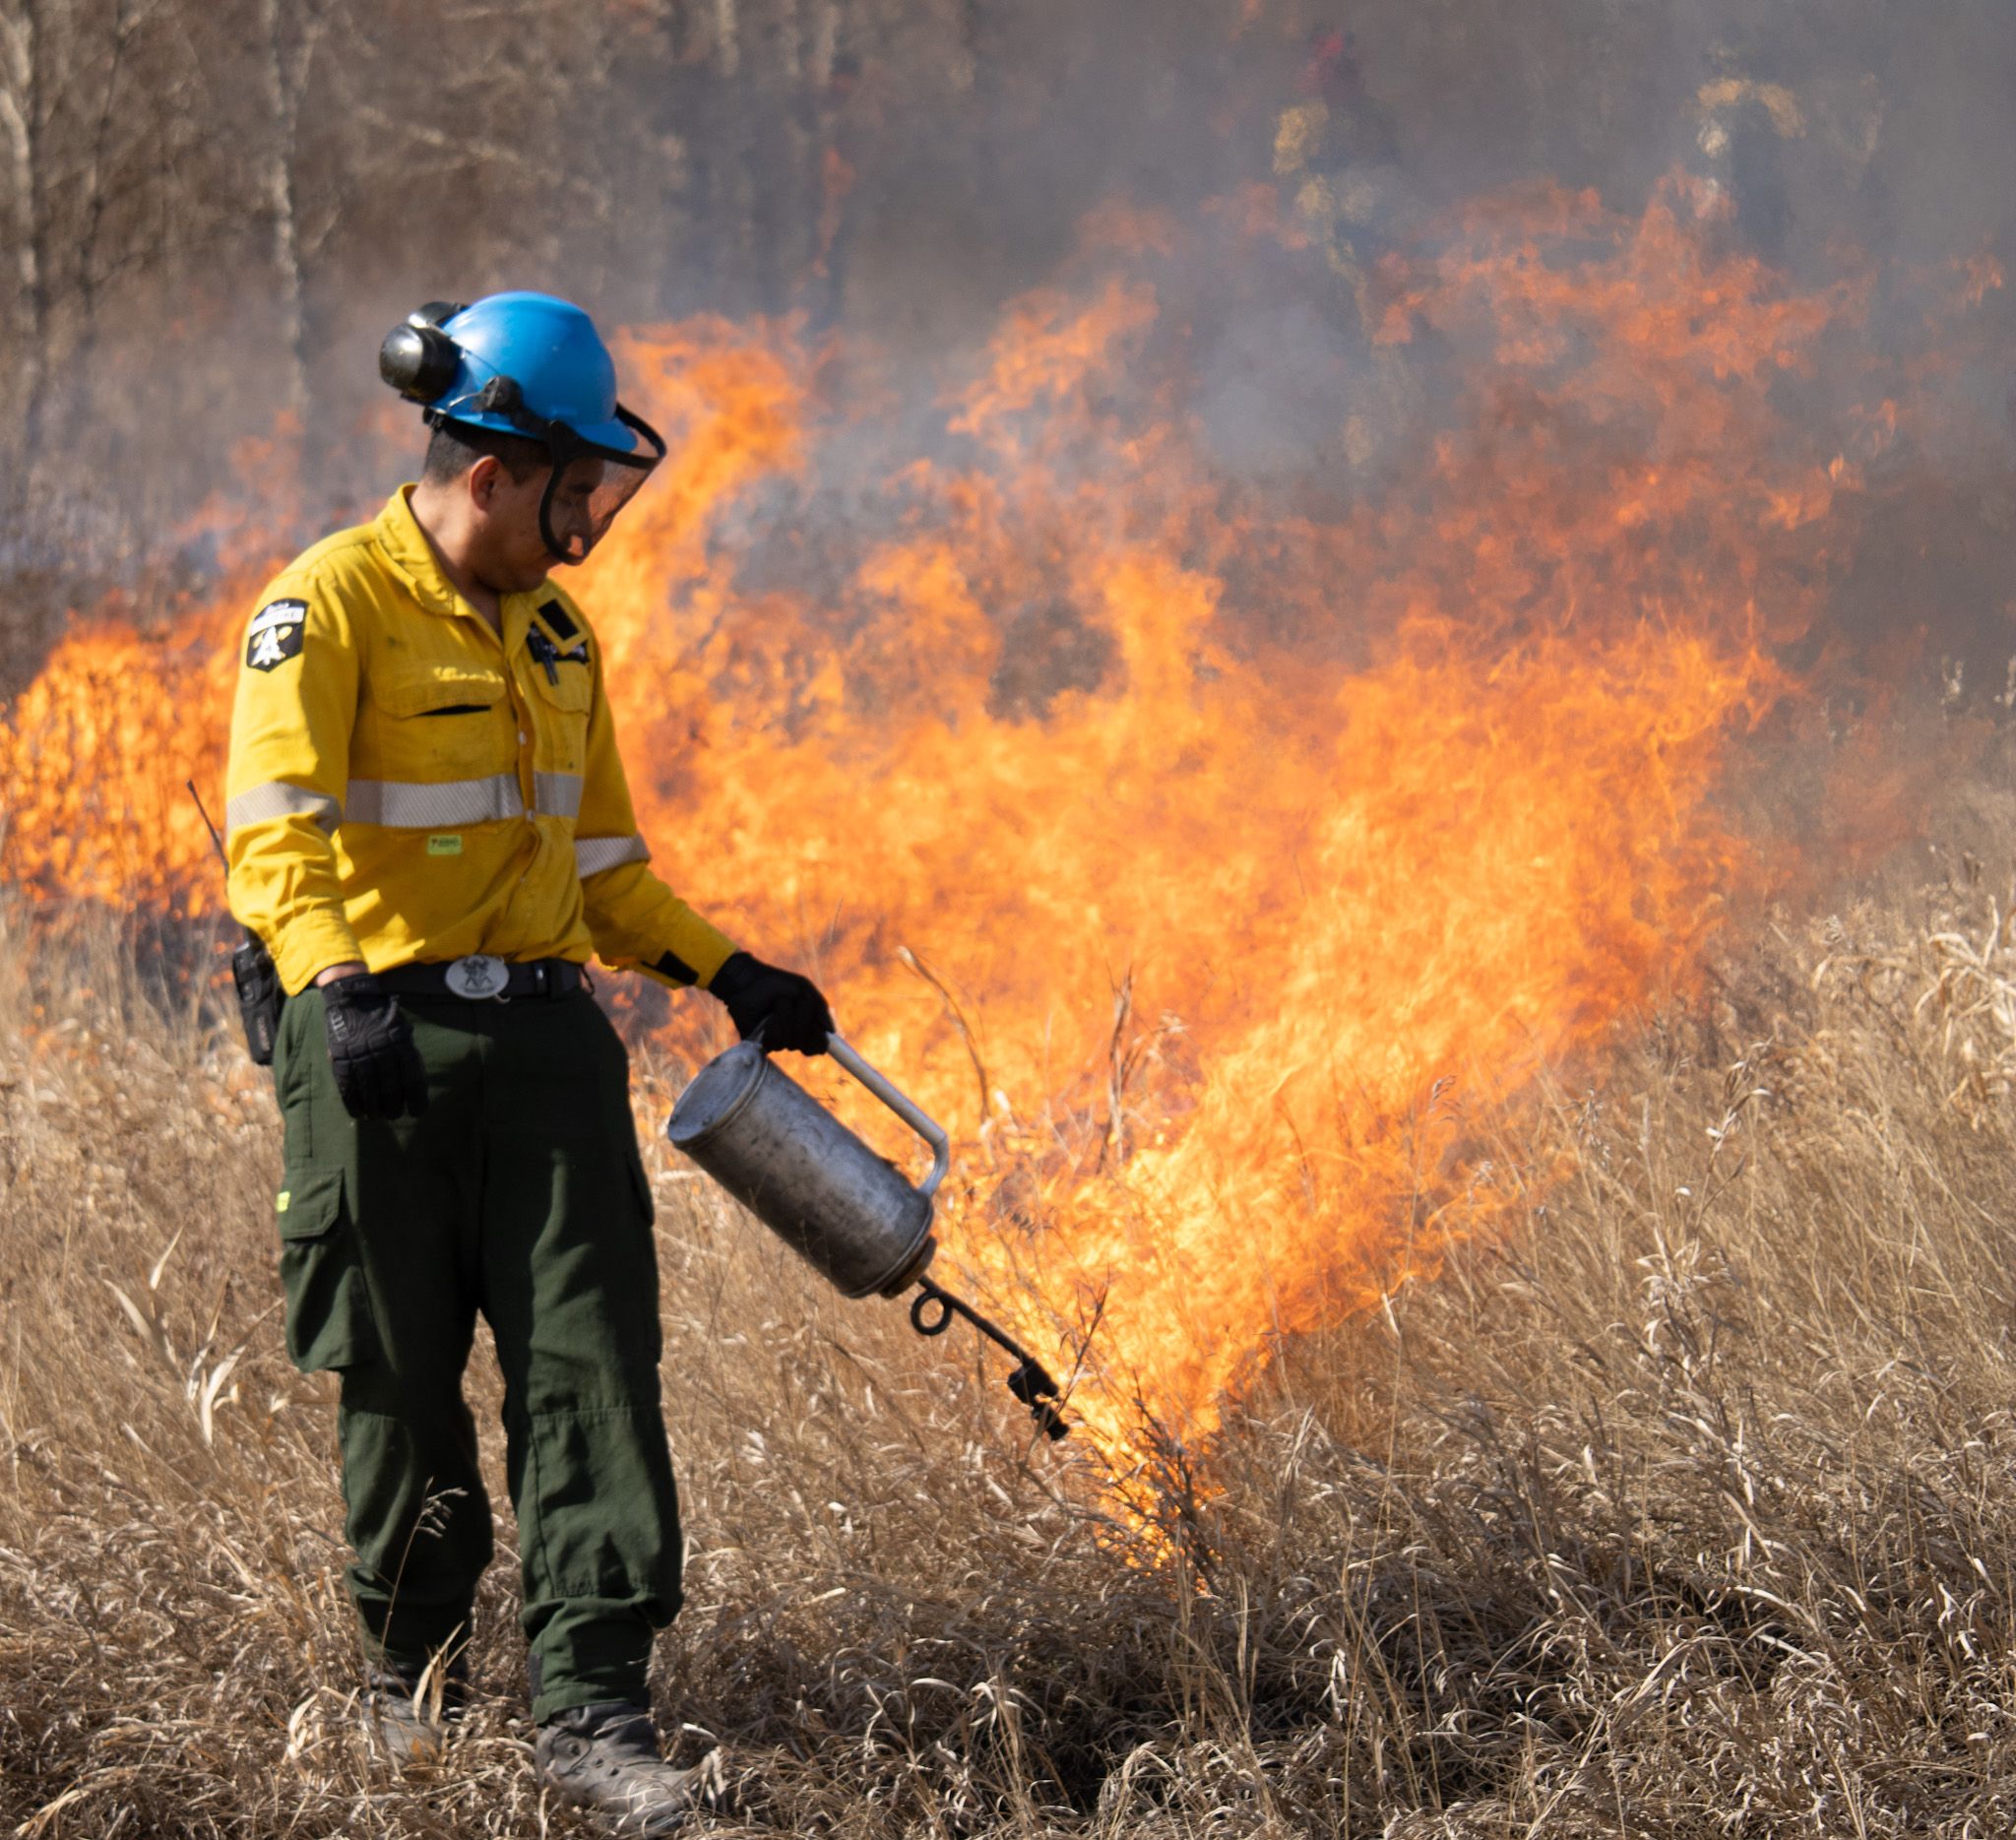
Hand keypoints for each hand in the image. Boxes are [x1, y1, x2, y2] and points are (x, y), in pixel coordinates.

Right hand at [322, 972, 429, 1119]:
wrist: (351, 997)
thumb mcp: (402, 1029)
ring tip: (378, 1116)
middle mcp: (381, 1049)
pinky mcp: (340, 1056)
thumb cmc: (381, 1016)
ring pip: (368, 1089)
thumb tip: (414, 1084)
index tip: (417, 1111)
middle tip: (395, 1115)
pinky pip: (347, 1085)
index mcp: (400, 1041)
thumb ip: (407, 1053)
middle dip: (394, 1106)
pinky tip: (358, 1112)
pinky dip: (353, 1102)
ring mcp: (358, 1053)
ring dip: (374, 1108)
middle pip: (390, 1087)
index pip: (412, 1076)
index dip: (416, 1098)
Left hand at [708, 952, 833, 1055]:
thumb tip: (832, 1032)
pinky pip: (774, 1043)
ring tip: (776, 1006)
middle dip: (799, 1019)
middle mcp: (794, 1035)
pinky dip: (772, 1027)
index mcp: (807, 1024)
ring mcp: (779, 1040)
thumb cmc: (777, 983)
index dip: (819, 1040)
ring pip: (790, 1042)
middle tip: (792, 1003)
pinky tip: (766, 1018)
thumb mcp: (804, 989)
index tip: (816, 1030)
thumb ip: (820, 1008)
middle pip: (805, 1042)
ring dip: (784, 1019)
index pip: (819, 1044)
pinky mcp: (763, 1042)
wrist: (750, 981)